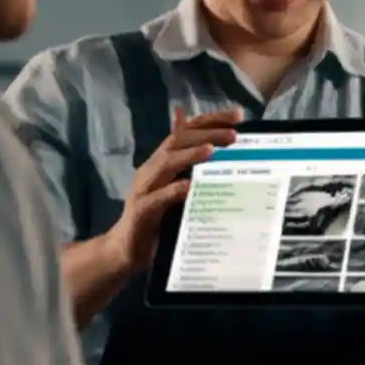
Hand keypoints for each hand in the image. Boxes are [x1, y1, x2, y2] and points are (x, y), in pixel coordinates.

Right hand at [107, 106, 242, 271]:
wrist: (126, 249)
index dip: (211, 120)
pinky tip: (188, 187)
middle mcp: (153, 169)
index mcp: (163, 161)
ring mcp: (144, 189)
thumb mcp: (179, 188)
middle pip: (178, 141)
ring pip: (166, 164)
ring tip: (211, 150)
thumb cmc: (158, 217)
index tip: (238, 115)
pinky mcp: (141, 212)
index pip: (187, 130)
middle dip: (206, 134)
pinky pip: (156, 199)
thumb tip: (218, 144)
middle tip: (233, 134)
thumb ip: (193, 167)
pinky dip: (172, 191)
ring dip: (189, 155)